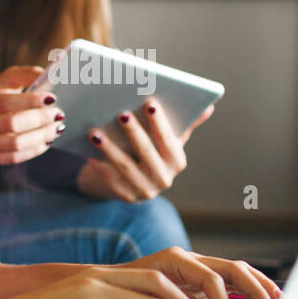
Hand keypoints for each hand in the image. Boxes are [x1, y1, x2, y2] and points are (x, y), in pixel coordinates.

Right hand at [0, 65, 64, 166]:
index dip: (30, 101)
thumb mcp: (8, 80)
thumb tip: (52, 74)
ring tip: (56, 129)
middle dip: (39, 120)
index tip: (52, 99)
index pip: (5, 101)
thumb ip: (27, 75)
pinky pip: (12, 158)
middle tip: (58, 115)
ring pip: (14, 144)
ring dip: (40, 137)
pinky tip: (45, 142)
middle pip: (11, 124)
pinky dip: (33, 151)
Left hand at [77, 101, 213, 201]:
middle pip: (146, 153)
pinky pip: (109, 176)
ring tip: (95, 132)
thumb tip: (209, 106)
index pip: (170, 141)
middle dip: (134, 132)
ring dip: (109, 148)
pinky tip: (88, 148)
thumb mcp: (170, 140)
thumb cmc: (153, 152)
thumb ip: (186, 124)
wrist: (135, 181)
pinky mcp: (123, 195)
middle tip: (121, 113)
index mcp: (176, 162)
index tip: (150, 103)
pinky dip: (98, 161)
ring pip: (125, 166)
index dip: (160, 123)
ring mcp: (143, 190)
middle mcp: (163, 179)